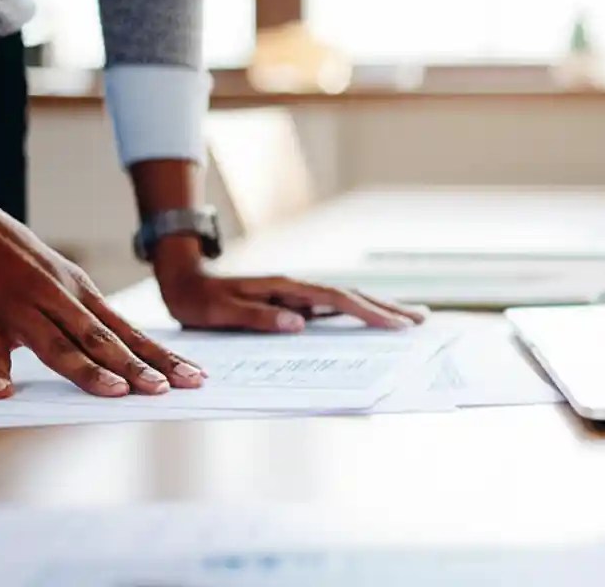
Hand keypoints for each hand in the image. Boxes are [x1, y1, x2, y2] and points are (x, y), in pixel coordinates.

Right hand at [0, 201, 206, 399]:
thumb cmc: (16, 256)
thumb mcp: (63, 278)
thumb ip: (87, 315)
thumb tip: (123, 348)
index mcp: (81, 293)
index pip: (129, 331)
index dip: (160, 356)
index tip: (192, 376)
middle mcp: (57, 300)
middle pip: (102, 340)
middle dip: (136, 367)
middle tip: (164, 389)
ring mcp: (19, 310)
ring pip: (58, 345)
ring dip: (87, 370)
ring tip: (115, 392)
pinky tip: (4, 392)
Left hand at [153, 236, 426, 332]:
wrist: (183, 281)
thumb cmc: (198, 299)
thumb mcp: (220, 311)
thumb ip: (258, 317)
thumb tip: (299, 323)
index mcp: (285, 286)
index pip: (336, 298)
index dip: (367, 311)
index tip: (394, 324)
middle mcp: (297, 286)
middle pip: (352, 295)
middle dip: (387, 308)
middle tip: (421, 320)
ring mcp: (297, 292)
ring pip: (346, 299)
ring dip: (378, 307)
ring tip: (409, 317)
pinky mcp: (293, 300)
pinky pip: (332, 307)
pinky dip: (357, 311)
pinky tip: (369, 317)